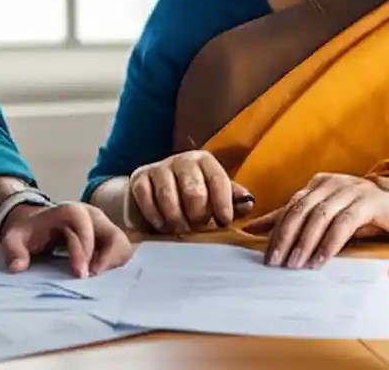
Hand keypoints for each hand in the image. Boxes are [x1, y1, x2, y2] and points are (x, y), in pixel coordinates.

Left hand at [0, 202, 133, 278]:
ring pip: (121, 243)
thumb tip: (17, 267)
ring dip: (113, 263)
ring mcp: (101, 224)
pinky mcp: (107, 236)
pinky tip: (100, 276)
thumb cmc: (26, 231)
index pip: (83, 224)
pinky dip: (115, 264)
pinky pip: (120, 250)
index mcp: (68, 211)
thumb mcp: (13, 238)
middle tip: (92, 280)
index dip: (84, 248)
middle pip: (112, 234)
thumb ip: (13, 251)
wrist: (33, 223)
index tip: (80, 274)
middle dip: (106, 259)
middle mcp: (90, 215)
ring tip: (97, 279)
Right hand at [128, 150, 252, 233]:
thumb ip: (233, 201)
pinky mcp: (139, 177)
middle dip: (197, 214)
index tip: (224, 222)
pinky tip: (162, 226)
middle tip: (198, 226)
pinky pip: (146, 197)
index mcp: (205, 161)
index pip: (218, 179)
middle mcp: (183, 160)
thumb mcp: (215, 197)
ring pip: (168, 195)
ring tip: (181, 230)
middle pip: (193, 190)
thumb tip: (248, 203)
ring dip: (176, 219)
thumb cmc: (192, 198)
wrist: (155, 193)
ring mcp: (159, 167)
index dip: (222, 203)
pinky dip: (155, 215)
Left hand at [243, 173, 388, 268]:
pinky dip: (330, 242)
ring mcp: (350, 190)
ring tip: (295, 264)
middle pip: (300, 210)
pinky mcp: (369, 202)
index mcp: (317, 184)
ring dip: (305, 242)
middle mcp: (331, 183)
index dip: (275, 230)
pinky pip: (344, 223)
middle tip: (275, 262)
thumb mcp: (327, 216)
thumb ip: (294, 219)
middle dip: (285, 237)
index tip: (265, 255)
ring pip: (319, 216)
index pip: (290, 207)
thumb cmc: (363, 214)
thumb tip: (254, 229)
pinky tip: (321, 259)